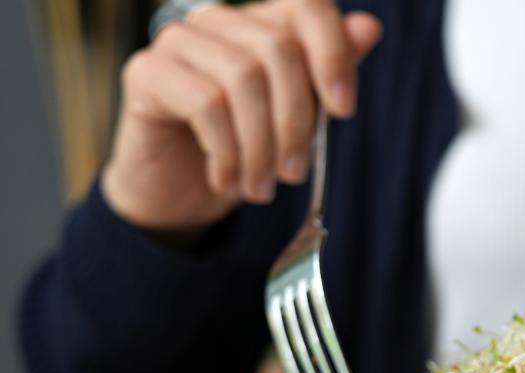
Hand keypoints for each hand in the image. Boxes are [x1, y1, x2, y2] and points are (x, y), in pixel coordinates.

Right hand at [102, 0, 381, 235]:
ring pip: (243, 78)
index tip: (344, 111)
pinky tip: (226, 180)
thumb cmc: (245, 149)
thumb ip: (328, 73)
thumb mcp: (298, 117)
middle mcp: (219, 20)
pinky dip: (226, 152)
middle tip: (294, 173)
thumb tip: (369, 27)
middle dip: (296, 120)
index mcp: (262, 22)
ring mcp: (178, 40)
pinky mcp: (146, 71)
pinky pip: (205, 104)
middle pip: (279, 48)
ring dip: (260, 146)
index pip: (308, 5)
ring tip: (261, 186)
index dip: (333, 54)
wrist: (180, 192)